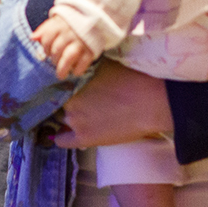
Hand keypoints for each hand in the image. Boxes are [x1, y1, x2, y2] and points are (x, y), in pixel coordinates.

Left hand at [34, 15, 97, 78]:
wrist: (95, 18)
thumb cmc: (71, 23)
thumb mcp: (57, 22)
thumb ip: (44, 30)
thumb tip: (32, 38)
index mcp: (60, 25)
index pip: (47, 39)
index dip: (45, 48)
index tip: (48, 53)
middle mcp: (70, 33)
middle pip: (57, 49)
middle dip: (54, 59)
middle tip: (55, 62)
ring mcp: (81, 41)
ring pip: (68, 57)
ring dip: (63, 68)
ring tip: (61, 75)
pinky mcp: (92, 48)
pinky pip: (84, 62)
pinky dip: (79, 69)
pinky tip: (75, 72)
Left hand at [52, 60, 171, 148]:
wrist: (150, 102)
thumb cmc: (134, 80)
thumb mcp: (106, 65)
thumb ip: (88, 69)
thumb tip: (80, 68)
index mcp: (73, 80)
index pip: (56, 85)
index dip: (63, 88)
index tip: (69, 90)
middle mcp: (69, 99)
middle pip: (58, 102)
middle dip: (68, 102)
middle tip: (83, 103)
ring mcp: (75, 120)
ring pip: (61, 119)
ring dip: (69, 118)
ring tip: (83, 118)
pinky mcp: (84, 138)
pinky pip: (61, 140)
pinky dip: (62, 137)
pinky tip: (67, 134)